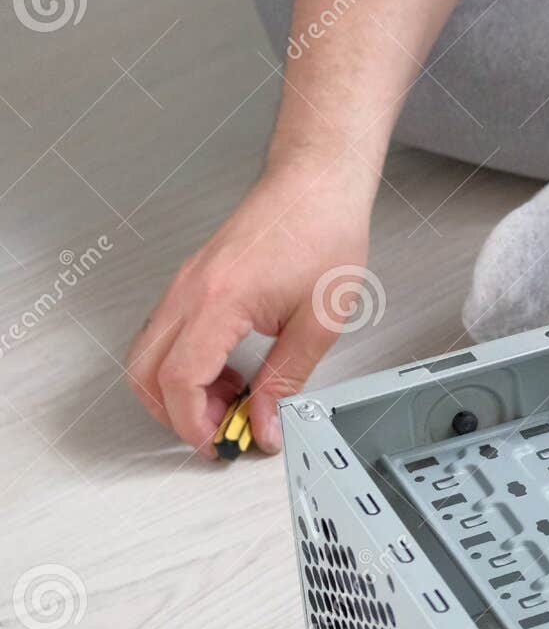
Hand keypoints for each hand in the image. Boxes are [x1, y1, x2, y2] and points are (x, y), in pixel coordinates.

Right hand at [125, 158, 375, 456]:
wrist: (316, 184)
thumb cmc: (323, 233)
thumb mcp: (319, 322)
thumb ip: (288, 379)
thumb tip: (267, 423)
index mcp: (218, 301)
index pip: (179, 381)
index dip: (194, 424)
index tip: (220, 445)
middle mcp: (190, 292)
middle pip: (145, 372)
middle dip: (175, 414)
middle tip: (222, 432)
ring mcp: (187, 285)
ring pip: (151, 354)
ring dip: (181, 390)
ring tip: (234, 403)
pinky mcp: (195, 282)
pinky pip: (171, 335)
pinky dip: (187, 365)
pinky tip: (230, 373)